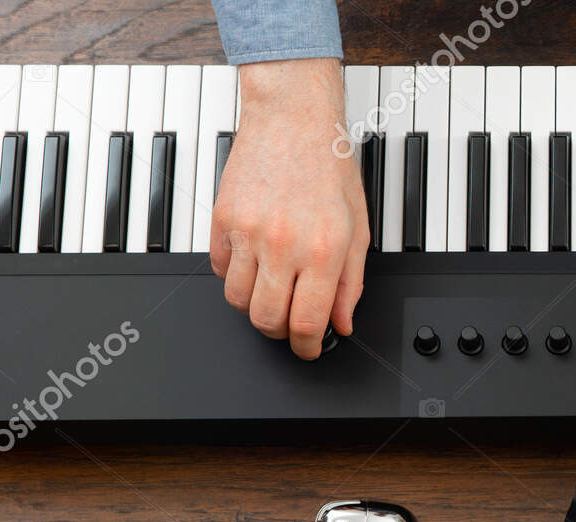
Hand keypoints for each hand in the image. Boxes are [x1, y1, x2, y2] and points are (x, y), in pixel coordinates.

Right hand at [210, 58, 369, 359]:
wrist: (293, 119)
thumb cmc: (330, 169)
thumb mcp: (358, 230)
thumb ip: (351, 283)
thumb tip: (341, 324)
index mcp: (323, 251)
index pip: (307, 322)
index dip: (306, 346)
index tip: (308, 349)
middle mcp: (283, 245)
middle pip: (266, 319)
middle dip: (279, 333)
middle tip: (290, 326)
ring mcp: (247, 232)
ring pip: (236, 300)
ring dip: (254, 306)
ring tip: (272, 293)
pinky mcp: (221, 219)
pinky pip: (218, 269)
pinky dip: (234, 276)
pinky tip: (253, 263)